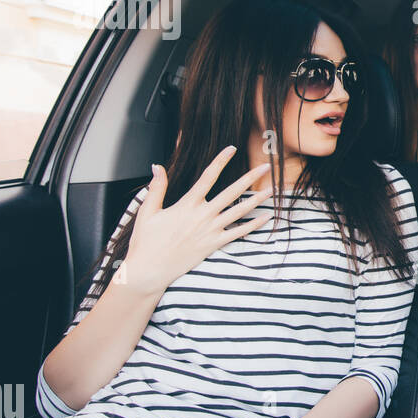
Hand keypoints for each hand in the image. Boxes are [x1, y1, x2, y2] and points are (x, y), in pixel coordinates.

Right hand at [123, 146, 274, 295]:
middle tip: (266, 166)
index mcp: (186, 204)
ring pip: (239, 212)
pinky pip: (238, 233)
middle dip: (250, 177)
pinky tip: (266, 217)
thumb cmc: (146, 242)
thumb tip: (157, 166)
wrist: (149, 269)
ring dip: (257, 200)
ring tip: (271, 190)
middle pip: (232, 192)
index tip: (232, 149)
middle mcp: (202, 215)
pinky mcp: (214, 245)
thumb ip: (156, 187)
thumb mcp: (147, 211)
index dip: (221, 161)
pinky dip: (253, 225)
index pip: (208, 177)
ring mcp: (210, 231)